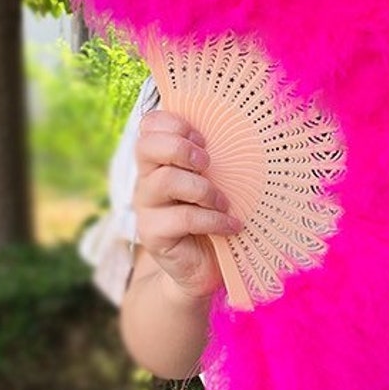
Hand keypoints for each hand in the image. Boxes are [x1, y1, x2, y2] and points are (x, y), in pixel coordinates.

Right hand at [132, 110, 239, 298]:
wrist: (203, 265)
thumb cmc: (212, 214)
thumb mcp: (214, 181)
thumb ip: (212, 158)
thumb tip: (242, 132)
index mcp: (158, 160)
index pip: (149, 124)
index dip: (175, 124)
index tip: (203, 139)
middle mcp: (146, 179)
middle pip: (147, 146)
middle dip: (182, 148)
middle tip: (208, 163)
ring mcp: (146, 207)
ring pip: (167, 180)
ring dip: (204, 189)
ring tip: (224, 203)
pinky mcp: (153, 234)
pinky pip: (183, 218)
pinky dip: (214, 220)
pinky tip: (231, 226)